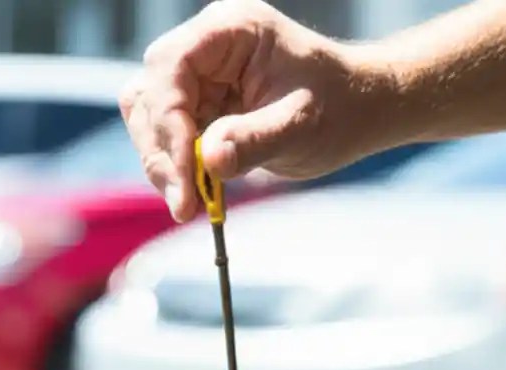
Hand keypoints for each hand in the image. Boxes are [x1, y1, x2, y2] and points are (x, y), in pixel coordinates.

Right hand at [119, 0, 387, 221]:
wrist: (357, 110)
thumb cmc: (339, 105)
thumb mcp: (301, 124)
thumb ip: (254, 141)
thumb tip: (210, 161)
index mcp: (230, 29)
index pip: (171, 69)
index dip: (169, 124)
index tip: (185, 174)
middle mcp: (205, 45)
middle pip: (150, 94)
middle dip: (162, 152)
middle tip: (184, 203)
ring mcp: (198, 74)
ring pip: (149, 117)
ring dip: (163, 163)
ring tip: (190, 203)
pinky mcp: (198, 103)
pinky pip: (166, 136)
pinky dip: (175, 168)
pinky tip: (196, 194)